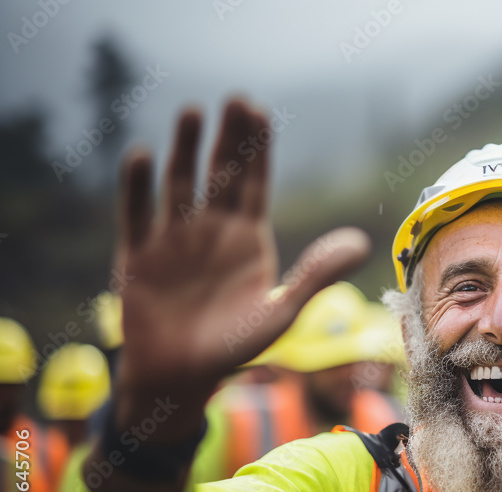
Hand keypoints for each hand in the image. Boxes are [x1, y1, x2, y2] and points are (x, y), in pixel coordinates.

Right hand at [114, 100, 369, 442]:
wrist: (181, 378)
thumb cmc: (234, 349)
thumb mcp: (282, 313)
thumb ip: (316, 275)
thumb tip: (361, 241)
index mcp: (247, 239)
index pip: (253, 182)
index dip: (257, 148)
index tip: (259, 111)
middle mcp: (210, 231)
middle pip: (218, 173)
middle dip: (225, 137)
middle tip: (234, 98)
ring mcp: (173, 240)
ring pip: (178, 184)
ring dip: (183, 150)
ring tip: (192, 112)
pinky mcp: (138, 256)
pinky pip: (136, 215)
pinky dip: (137, 188)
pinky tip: (143, 156)